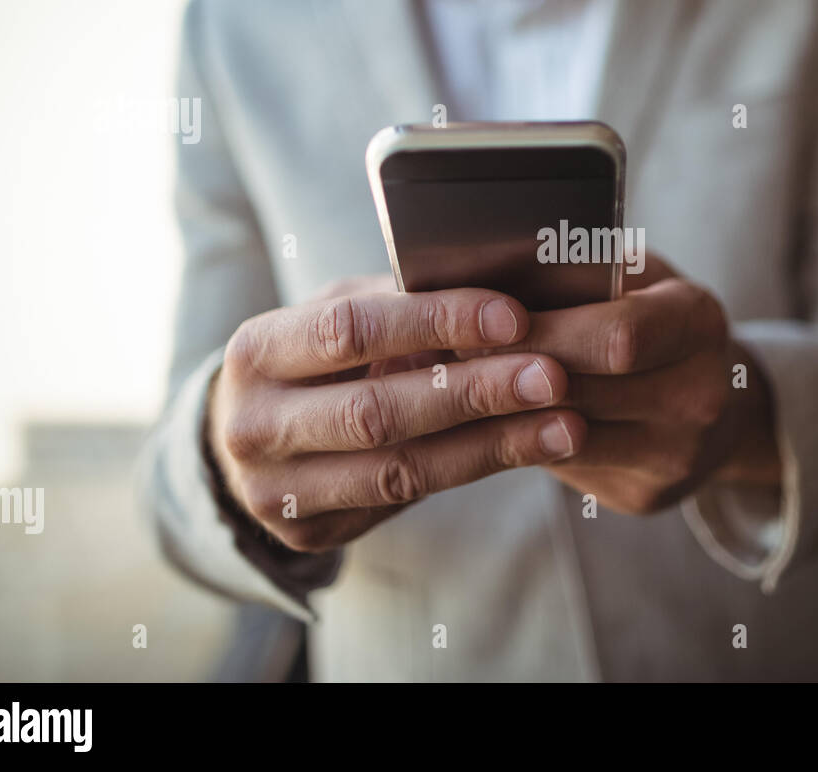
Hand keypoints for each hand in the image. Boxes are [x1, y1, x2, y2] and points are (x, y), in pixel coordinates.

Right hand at [205, 276, 586, 551]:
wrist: (255, 437)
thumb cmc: (319, 359)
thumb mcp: (340, 315)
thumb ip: (401, 304)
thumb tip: (505, 285)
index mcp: (256, 352)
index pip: (349, 331)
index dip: (435, 322)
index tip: (513, 316)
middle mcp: (253, 426)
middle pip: (377, 411)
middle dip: (474, 392)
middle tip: (553, 375)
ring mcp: (275, 490)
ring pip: (400, 469)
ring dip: (492, 443)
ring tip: (564, 424)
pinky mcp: (309, 533)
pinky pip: (407, 501)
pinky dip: (478, 469)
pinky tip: (534, 448)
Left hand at [463, 258, 781, 514]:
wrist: (711, 399)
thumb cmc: (651, 316)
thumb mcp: (631, 276)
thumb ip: (577, 273)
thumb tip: (487, 272)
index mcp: (699, 322)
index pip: (617, 336)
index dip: (543, 332)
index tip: (485, 321)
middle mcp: (700, 395)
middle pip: (584, 390)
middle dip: (509, 371)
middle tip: (449, 353)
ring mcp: (677, 455)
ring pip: (564, 436)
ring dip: (503, 411)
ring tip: (458, 382)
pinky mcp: (645, 495)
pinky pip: (564, 468)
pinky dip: (521, 440)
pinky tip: (489, 418)